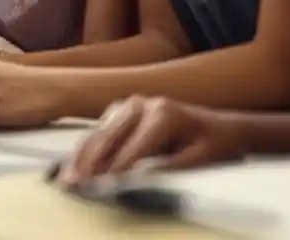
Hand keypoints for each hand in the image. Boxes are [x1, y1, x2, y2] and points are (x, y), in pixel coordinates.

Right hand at [59, 96, 247, 184]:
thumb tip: (138, 176)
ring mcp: (128, 107)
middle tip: (79, 182)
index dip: (120, 165)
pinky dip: (85, 151)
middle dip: (92, 161)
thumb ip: (170, 167)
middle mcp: (141, 104)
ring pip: (98, 133)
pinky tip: (74, 167)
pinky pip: (98, 133)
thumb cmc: (213, 144)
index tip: (107, 184)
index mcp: (163, 113)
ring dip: (82, 157)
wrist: (219, 128)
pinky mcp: (119, 114)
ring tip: (70, 178)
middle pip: (109, 134)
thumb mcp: (199, 159)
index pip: (136, 143)